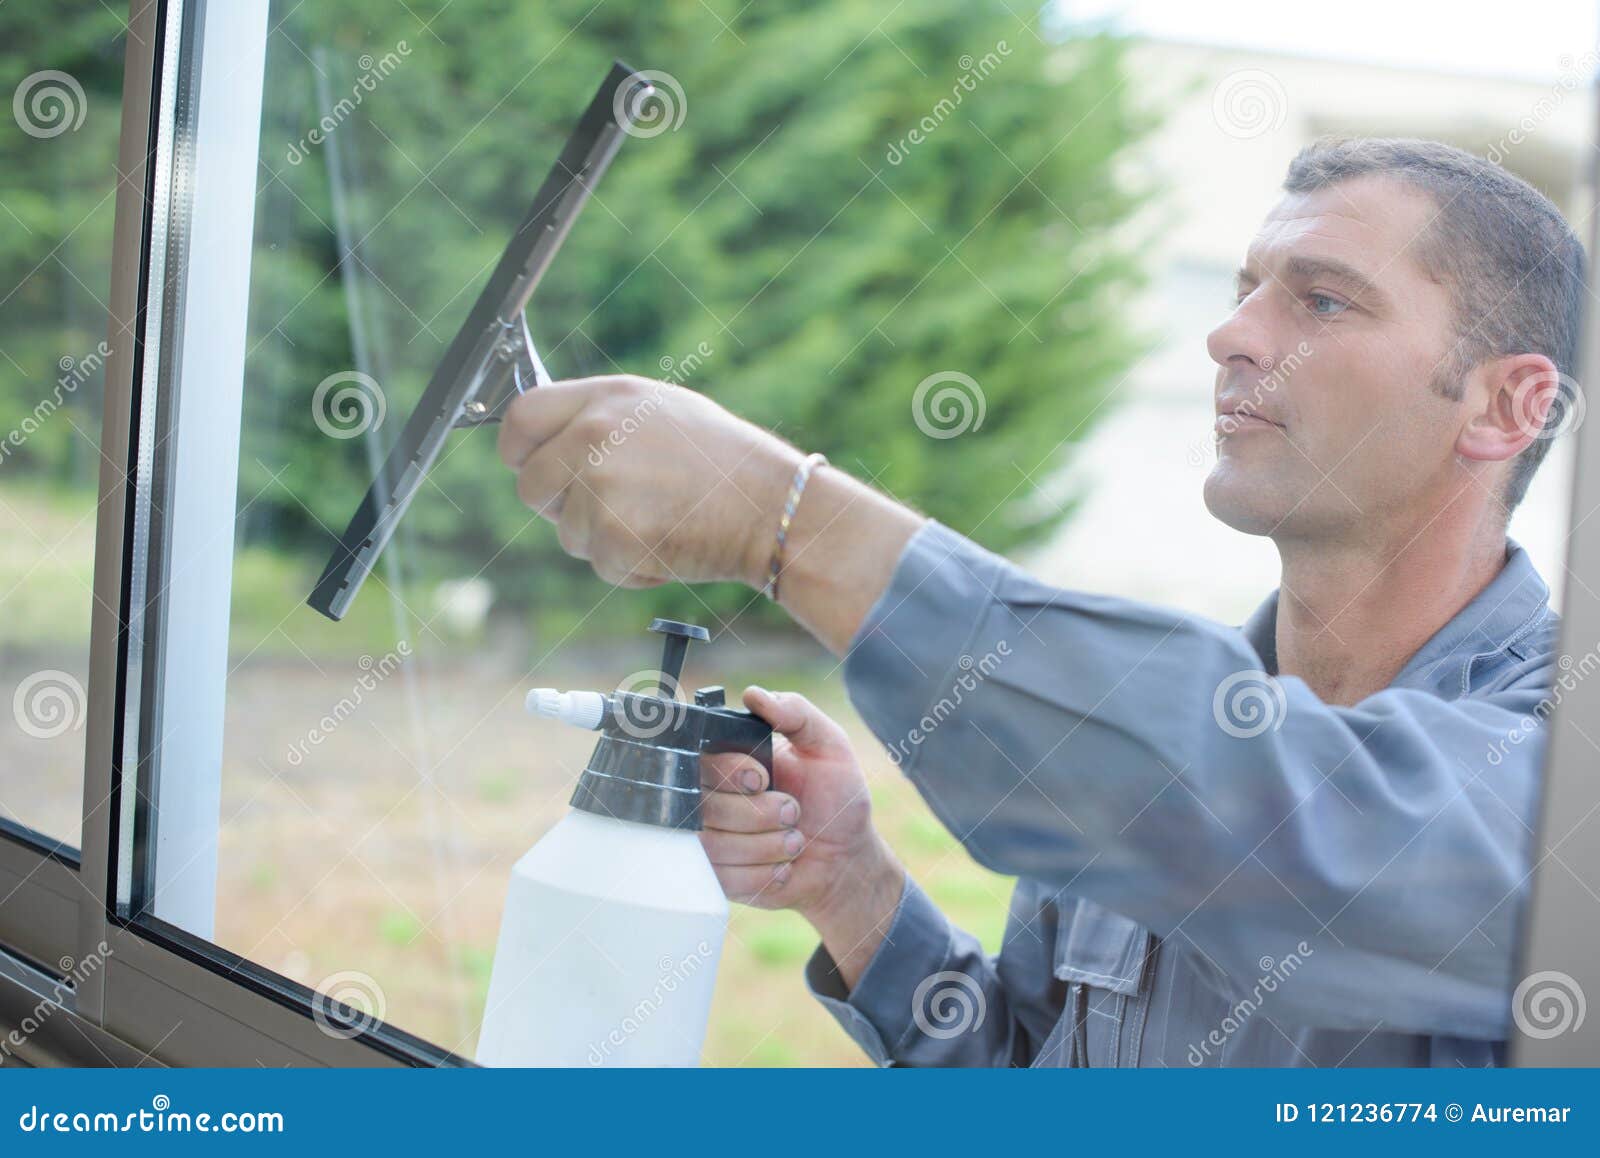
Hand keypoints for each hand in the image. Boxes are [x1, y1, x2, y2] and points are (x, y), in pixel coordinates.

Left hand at [496, 375, 802, 588]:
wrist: (770, 507)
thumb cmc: (725, 462)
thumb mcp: (661, 413)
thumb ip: (600, 420)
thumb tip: (551, 440)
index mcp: (606, 399)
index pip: (521, 417)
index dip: (517, 450)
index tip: (527, 466)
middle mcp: (594, 436)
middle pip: (530, 485)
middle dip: (559, 506)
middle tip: (608, 509)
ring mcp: (600, 487)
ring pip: (567, 533)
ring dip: (603, 539)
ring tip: (659, 519)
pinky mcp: (613, 536)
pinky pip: (599, 564)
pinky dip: (630, 566)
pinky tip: (669, 543)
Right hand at [699, 687, 904, 985]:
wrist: (847, 858)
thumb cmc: (837, 797)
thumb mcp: (828, 745)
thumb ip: (796, 712)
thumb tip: (754, 695)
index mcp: (732, 760)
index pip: (703, 760)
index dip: (732, 772)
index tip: (764, 778)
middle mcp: (714, 798)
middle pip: (706, 805)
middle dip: (760, 814)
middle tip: (793, 812)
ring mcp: (713, 839)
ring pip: (714, 846)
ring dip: (766, 847)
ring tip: (794, 842)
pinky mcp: (719, 878)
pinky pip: (723, 880)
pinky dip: (762, 876)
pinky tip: (782, 868)